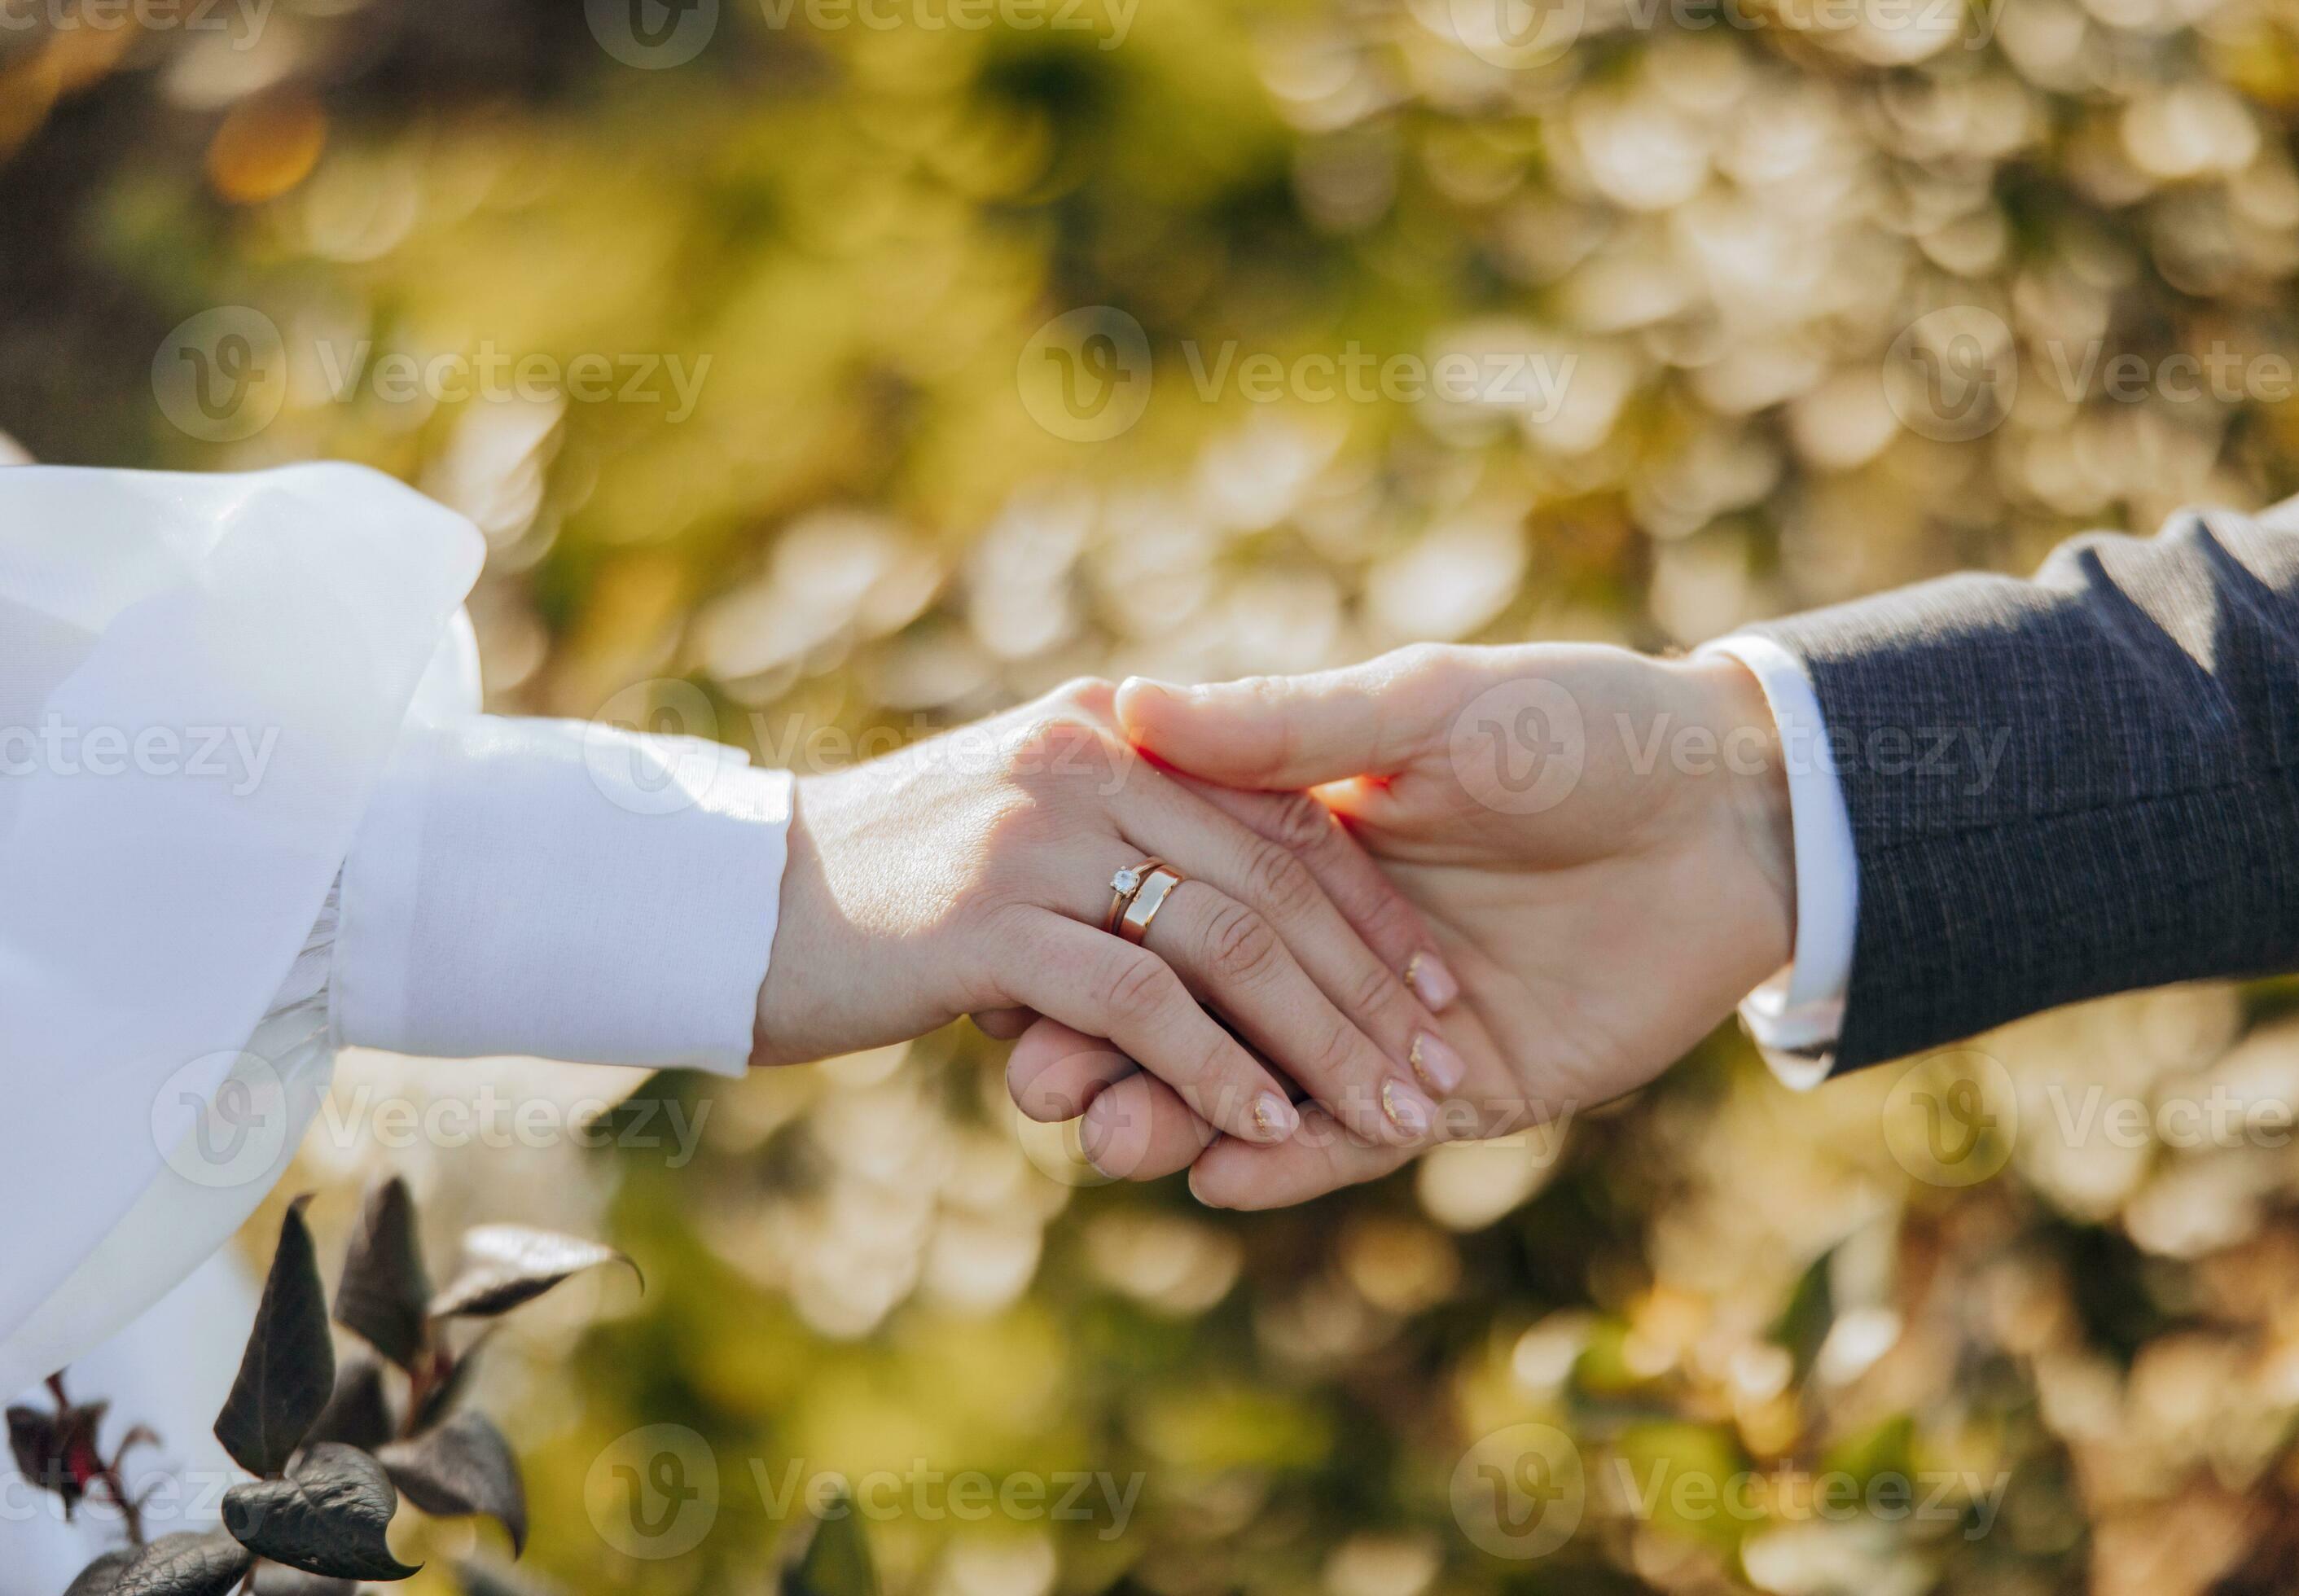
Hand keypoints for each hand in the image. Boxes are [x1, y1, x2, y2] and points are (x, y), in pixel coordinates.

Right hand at [748, 677, 1460, 1150]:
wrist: (723, 895)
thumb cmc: (882, 879)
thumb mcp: (1026, 834)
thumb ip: (1132, 833)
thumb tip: (1237, 899)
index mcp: (1119, 727)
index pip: (1284, 814)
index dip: (1371, 910)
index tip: (1437, 993)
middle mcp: (1094, 757)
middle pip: (1277, 880)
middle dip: (1373, 986)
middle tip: (1441, 1070)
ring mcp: (1042, 831)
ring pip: (1230, 941)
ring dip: (1325, 1040)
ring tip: (1398, 1115)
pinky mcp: (994, 917)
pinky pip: (1143, 999)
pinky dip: (1217, 1069)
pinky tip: (1272, 1129)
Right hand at [1002, 643, 1797, 1204]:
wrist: (1735, 810)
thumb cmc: (1579, 727)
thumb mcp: (1423, 709)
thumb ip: (1282, 727)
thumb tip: (1126, 700)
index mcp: (1304, 831)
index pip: (1169, 897)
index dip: (1092, 933)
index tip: (1006, 967)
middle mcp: (1332, 932)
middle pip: (1190, 1002)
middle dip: (1106, 1049)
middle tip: (1033, 1087)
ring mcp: (1390, 1018)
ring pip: (1257, 1082)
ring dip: (1176, 1114)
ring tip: (1103, 1139)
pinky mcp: (1462, 1091)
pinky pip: (1355, 1140)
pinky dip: (1288, 1162)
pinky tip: (1221, 1174)